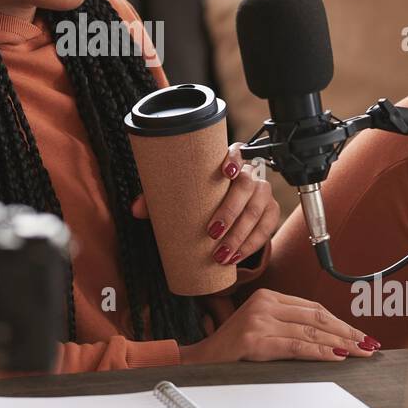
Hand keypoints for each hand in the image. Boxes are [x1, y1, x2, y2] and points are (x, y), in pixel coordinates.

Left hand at [131, 141, 281, 259]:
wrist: (224, 212)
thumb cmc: (201, 196)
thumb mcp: (181, 194)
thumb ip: (159, 198)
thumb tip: (136, 210)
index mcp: (228, 162)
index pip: (236, 151)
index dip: (234, 160)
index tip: (226, 172)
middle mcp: (249, 175)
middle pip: (247, 187)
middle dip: (231, 211)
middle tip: (212, 232)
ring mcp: (263, 193)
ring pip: (258, 211)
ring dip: (240, 235)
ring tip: (220, 254)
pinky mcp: (271, 213)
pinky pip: (267, 228)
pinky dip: (251, 244)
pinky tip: (235, 256)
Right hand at [179, 287, 381, 364]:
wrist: (201, 360)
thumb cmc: (232, 347)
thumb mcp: (260, 327)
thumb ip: (287, 325)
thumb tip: (328, 338)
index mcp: (268, 296)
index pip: (313, 309)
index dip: (341, 322)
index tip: (360, 335)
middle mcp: (265, 304)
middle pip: (316, 318)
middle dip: (347, 333)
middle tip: (369, 345)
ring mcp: (259, 321)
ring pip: (310, 333)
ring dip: (340, 344)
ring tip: (359, 352)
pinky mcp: (255, 340)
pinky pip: (296, 346)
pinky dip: (320, 352)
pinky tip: (336, 356)